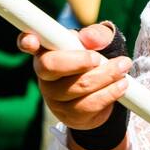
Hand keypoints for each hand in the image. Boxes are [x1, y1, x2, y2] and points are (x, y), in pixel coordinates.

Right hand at [17, 22, 131, 131]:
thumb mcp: (100, 43)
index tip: (32, 40)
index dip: (26, 41)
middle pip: (50, 66)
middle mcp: (45, 75)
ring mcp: (54, 97)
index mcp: (46, 51)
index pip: (28, 43)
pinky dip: (110, 93)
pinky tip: (121, 85)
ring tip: (123, 67)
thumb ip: (97, 35)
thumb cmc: (95, 60)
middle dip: (78, 61)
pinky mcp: (69, 115)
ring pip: (77, 87)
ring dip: (105, 76)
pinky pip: (90, 105)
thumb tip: (90, 38)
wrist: (104, 92)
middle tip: (99, 58)